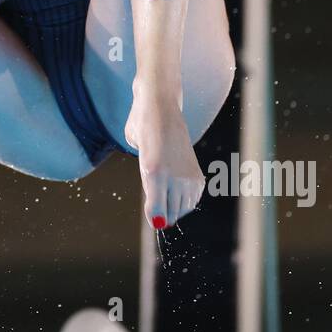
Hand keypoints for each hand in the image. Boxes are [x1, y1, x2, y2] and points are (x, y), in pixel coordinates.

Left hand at [124, 90, 206, 227]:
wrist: (161, 108)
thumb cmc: (142, 131)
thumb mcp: (135, 155)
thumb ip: (147, 185)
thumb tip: (159, 217)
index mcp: (154, 171)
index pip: (157, 210)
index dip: (155, 218)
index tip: (156, 223)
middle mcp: (173, 175)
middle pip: (170, 214)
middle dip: (162, 214)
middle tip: (155, 202)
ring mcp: (187, 174)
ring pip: (182, 209)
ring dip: (173, 209)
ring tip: (164, 193)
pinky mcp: (197, 173)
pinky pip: (193, 199)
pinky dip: (185, 201)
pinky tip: (176, 191)